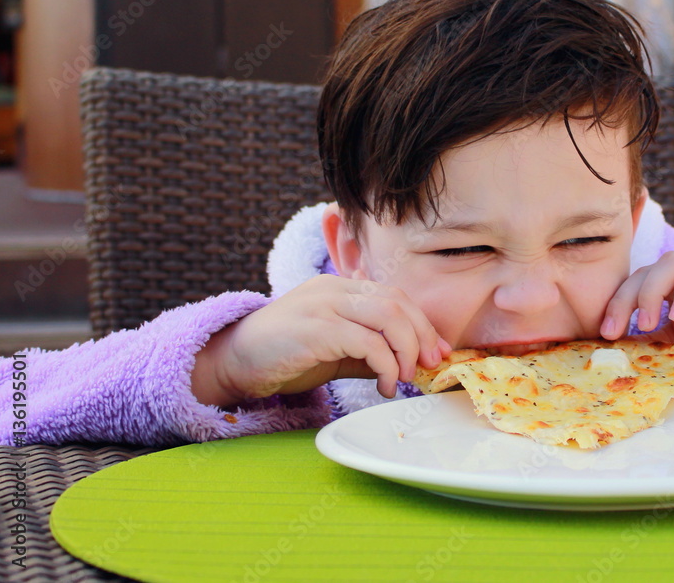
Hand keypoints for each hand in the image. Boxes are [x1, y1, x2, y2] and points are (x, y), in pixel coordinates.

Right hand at [192, 273, 449, 406]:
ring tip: (404, 377)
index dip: (422, 323)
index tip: (438, 351)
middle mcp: (334, 289)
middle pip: (397, 302)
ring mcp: (324, 305)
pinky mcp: (316, 328)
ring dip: (406, 350)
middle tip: (429, 365)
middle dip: (422, 335)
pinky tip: (384, 386)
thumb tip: (408, 363)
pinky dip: (385, 365)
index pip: (394, 295)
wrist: (235, 362)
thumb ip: (369, 350)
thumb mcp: (336, 349)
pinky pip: (367, 342)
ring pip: (388, 316)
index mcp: (340, 288)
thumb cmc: (286, 356)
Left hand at [599, 251, 673, 368]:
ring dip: (652, 292)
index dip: (613, 305)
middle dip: (624, 300)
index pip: (630, 285)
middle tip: (613, 331)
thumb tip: (611, 356)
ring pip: (670, 265)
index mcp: (665, 285)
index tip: (603, 334)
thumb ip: (649, 343)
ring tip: (648, 324)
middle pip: (644, 272)